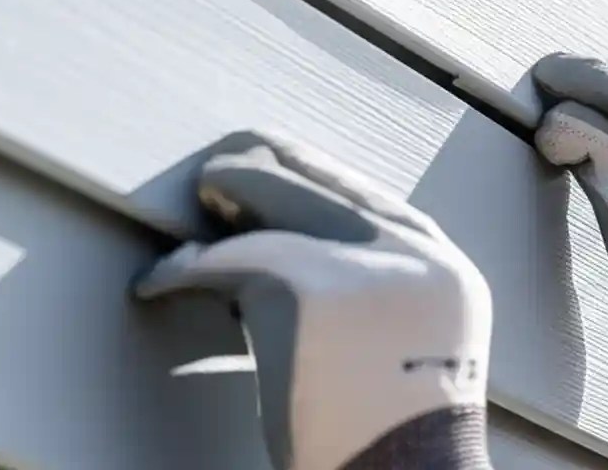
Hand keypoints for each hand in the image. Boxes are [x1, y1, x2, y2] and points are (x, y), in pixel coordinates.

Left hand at [133, 132, 492, 469]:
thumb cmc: (398, 450)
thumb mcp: (416, 358)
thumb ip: (383, 299)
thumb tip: (298, 261)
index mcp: (448, 274)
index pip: (376, 201)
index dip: (317, 179)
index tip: (276, 165)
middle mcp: (414, 256)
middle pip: (327, 183)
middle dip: (267, 170)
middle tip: (220, 176)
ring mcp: (362, 264)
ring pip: (275, 202)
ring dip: (227, 200)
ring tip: (198, 211)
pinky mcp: (303, 285)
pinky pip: (225, 258)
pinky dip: (184, 268)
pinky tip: (158, 279)